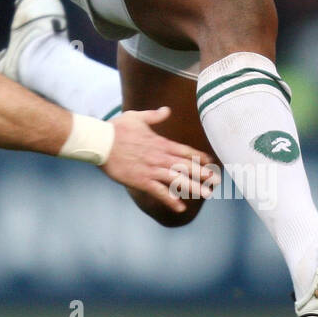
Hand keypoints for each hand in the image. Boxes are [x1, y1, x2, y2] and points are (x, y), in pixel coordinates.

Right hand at [99, 106, 218, 213]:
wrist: (100, 142)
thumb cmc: (116, 128)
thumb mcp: (136, 117)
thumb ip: (153, 115)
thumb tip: (166, 110)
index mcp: (160, 142)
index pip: (185, 151)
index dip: (200, 157)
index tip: (211, 162)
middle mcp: (160, 157)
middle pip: (187, 166)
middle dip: (203, 174)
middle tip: (217, 181)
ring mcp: (151, 169)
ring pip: (177, 180)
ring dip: (193, 187)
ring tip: (206, 194)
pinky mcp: (141, 180)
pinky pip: (159, 192)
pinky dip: (170, 199)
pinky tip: (179, 207)